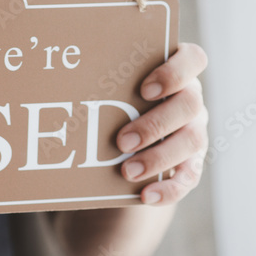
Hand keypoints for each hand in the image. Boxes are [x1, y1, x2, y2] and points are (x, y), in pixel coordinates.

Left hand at [115, 43, 208, 204]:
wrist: (123, 143)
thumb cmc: (114, 104)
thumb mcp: (112, 89)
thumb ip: (103, 81)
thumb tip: (60, 84)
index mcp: (176, 71)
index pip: (193, 59)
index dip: (173, 73)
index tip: (144, 90)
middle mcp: (191, 99)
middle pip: (190, 104)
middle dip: (154, 124)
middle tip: (121, 142)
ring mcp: (195, 130)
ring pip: (191, 141)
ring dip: (158, 158)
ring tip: (127, 171)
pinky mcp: (192, 162)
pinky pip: (189, 177)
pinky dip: (168, 188)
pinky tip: (145, 195)